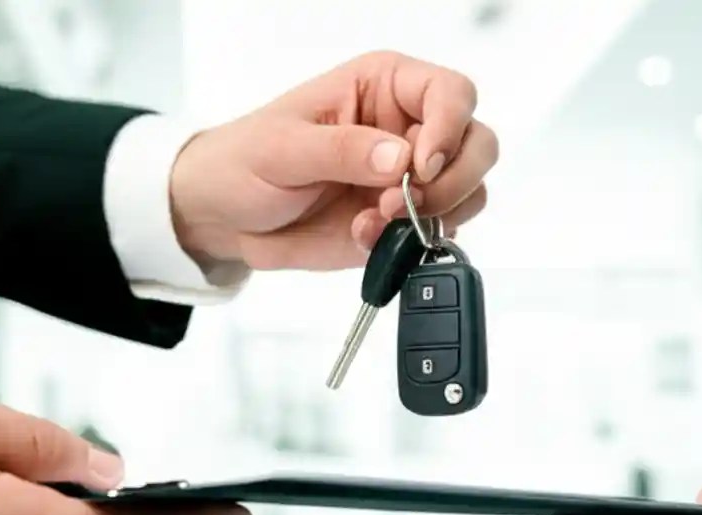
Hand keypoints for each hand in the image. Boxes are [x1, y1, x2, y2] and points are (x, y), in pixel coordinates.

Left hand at [169, 50, 497, 270]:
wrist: (225, 215)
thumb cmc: (244, 160)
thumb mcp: (283, 147)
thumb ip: (343, 149)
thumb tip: (401, 157)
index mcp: (384, 85)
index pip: (451, 92)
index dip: (449, 127)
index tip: (421, 164)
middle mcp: (409, 127)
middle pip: (477, 144)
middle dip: (450, 181)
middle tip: (401, 203)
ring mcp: (411, 178)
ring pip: (469, 192)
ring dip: (432, 216)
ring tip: (373, 223)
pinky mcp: (403, 221)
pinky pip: (438, 232)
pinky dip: (413, 243)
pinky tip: (367, 238)